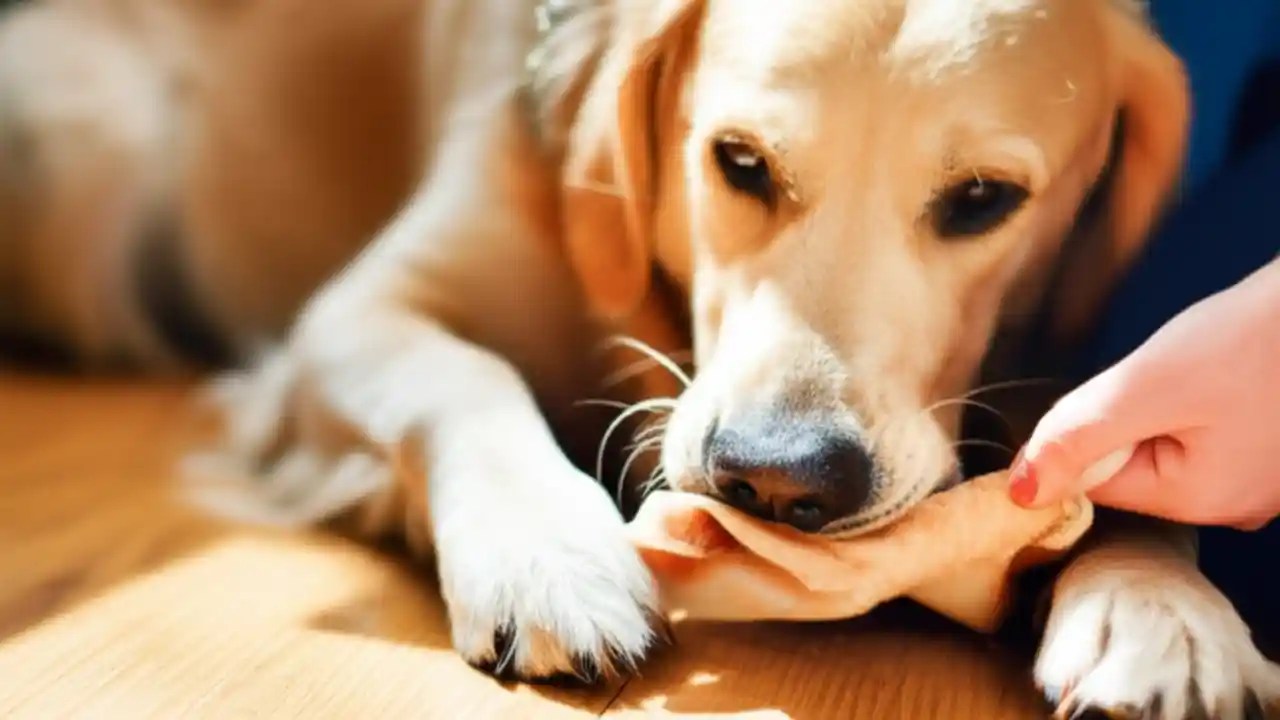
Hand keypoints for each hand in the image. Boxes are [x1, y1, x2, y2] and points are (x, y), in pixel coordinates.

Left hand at [1009, 257, 1279, 529]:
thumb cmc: (1257, 338)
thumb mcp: (1148, 385)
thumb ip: (1078, 438)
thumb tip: (1019, 492)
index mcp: (1199, 502)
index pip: (1095, 484)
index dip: (1079, 436)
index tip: (1109, 391)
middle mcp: (1234, 505)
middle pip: (1131, 465)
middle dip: (1129, 415)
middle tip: (1170, 371)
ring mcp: (1260, 479)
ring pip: (1170, 443)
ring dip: (1166, 403)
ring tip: (1207, 367)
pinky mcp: (1272, 447)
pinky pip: (1210, 429)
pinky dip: (1204, 397)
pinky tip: (1229, 370)